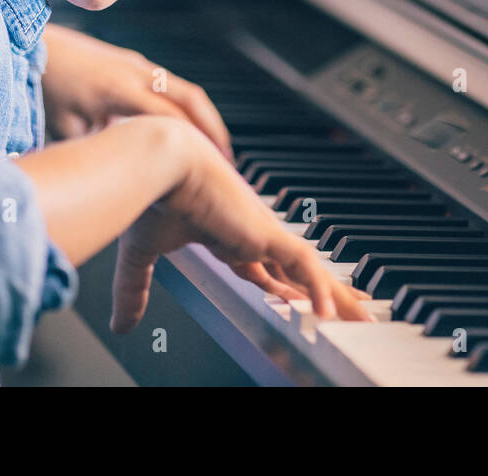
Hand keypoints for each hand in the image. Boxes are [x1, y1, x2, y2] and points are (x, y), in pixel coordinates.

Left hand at [40, 23, 231, 157]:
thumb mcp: (66, 128)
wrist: (32, 44)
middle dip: (212, 129)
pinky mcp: (132, 62)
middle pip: (191, 98)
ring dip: (203, 117)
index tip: (211, 166)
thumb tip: (118, 176)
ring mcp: (137, 64)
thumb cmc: (45, 90)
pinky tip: (184, 128)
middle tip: (226, 159)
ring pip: (185, 90)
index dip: (195, 142)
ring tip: (212, 147)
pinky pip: (170, 84)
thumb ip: (98, 147)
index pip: (171, 118)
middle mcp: (136, 72)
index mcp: (119, 91)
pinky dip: (185, 107)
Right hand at [109, 121, 371, 332]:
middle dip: (323, 291)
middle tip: (352, 307)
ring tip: (365, 316)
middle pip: (296, 271)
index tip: (295, 304)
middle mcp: (249, 234)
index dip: (280, 288)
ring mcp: (261, 234)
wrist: (156, 163)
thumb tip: (123, 325)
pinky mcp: (266, 234)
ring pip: (312, 270)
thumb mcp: (142, 256)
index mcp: (223, 237)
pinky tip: (331, 314)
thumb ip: (135, 290)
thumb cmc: (148, 195)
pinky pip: (305, 267)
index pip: (262, 269)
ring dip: (337, 294)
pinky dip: (320, 290)